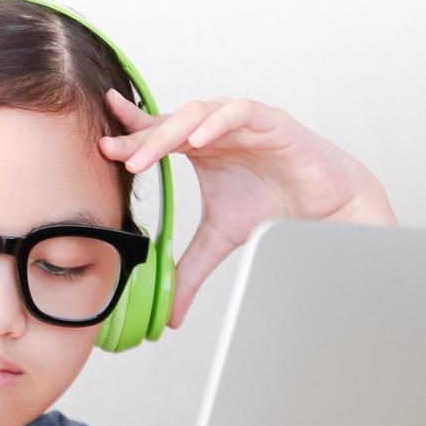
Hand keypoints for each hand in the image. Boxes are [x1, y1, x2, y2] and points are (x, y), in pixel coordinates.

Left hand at [99, 91, 397, 328]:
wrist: (327, 209)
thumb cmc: (273, 207)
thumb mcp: (219, 241)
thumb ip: (189, 270)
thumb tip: (169, 313)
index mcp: (201, 148)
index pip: (157, 132)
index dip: (129, 130)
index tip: (98, 140)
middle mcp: (217, 130)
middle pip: (169, 122)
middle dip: (139, 137)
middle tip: (109, 154)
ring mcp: (242, 122)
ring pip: (198, 112)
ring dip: (168, 132)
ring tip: (143, 156)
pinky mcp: (271, 122)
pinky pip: (240, 112)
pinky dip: (217, 123)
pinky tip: (197, 141)